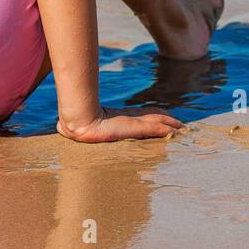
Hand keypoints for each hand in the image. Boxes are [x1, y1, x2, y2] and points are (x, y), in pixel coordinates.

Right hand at [57, 106, 182, 143]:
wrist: (77, 123)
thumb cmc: (76, 125)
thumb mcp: (82, 127)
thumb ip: (75, 126)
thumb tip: (64, 127)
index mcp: (120, 119)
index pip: (144, 116)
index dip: (158, 118)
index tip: (169, 120)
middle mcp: (128, 119)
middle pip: (154, 116)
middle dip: (169, 121)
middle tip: (183, 126)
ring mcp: (130, 122)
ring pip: (157, 121)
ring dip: (171, 126)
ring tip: (184, 129)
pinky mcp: (132, 127)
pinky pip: (153, 128)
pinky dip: (164, 130)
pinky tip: (174, 133)